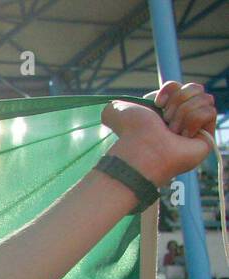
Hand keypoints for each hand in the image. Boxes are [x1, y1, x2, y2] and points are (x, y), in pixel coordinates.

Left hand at [102, 81, 217, 184]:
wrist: (142, 150)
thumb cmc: (132, 131)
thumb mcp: (119, 110)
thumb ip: (116, 105)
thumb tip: (111, 107)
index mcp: (166, 112)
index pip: (183, 86)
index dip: (172, 89)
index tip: (158, 103)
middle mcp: (182, 119)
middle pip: (197, 89)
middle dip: (179, 99)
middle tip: (165, 119)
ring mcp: (196, 129)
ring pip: (205, 99)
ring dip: (184, 112)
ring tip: (172, 131)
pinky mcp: (206, 137)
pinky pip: (210, 112)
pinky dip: (193, 120)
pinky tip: (183, 136)